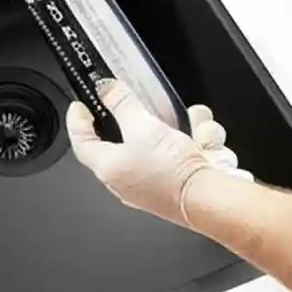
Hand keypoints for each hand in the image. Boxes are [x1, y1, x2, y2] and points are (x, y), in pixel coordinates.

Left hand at [65, 80, 251, 226]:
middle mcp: (129, 180)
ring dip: (182, 128)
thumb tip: (106, 89)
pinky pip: (190, 151)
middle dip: (144, 119)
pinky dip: (202, 140)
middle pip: (126, 140)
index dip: (78, 122)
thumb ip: (122, 104)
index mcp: (109, 168)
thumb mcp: (142, 127)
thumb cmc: (174, 175)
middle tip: (142, 105)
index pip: (82, 142)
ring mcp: (156, 183)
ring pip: (166, 142)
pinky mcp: (183, 183)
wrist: (213, 202)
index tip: (79, 106)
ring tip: (192, 124)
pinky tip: (207, 138)